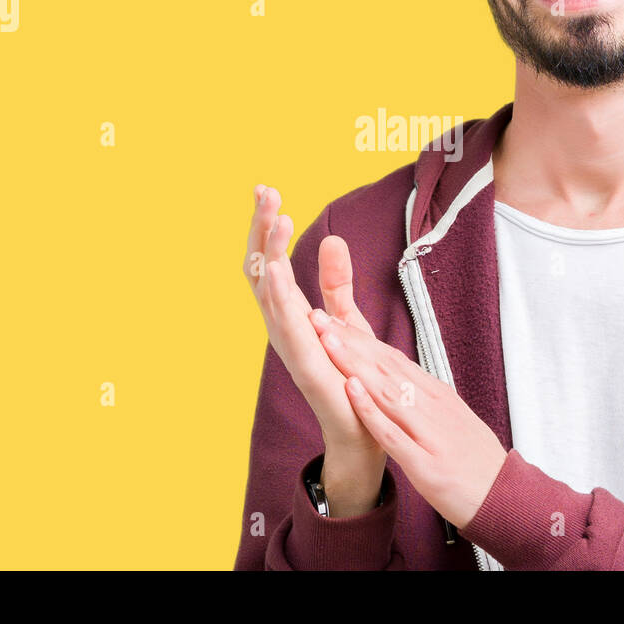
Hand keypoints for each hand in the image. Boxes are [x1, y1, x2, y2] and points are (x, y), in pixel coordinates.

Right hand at [243, 185, 385, 480]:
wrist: (362, 434)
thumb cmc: (349, 378)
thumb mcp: (345, 320)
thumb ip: (336, 282)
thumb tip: (333, 238)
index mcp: (287, 314)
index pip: (267, 262)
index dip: (264, 227)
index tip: (266, 189)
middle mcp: (280, 327)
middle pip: (261, 270)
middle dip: (261, 230)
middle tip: (268, 192)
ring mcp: (289, 347)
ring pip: (270, 293)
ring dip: (270, 254)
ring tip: (276, 218)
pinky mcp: (307, 367)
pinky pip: (289, 328)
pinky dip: (280, 298)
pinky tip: (278, 270)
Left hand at [307, 307, 508, 532]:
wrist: (506, 499)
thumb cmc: (478, 462)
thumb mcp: (453, 419)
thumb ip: (426, 399)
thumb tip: (400, 379)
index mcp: (438, 395)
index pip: (393, 358)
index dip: (361, 338)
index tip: (333, 320)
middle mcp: (433, 407)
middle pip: (385, 367)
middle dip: (350, 341)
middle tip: (318, 317)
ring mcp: (430, 434)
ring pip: (386, 391)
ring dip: (354, 364)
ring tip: (327, 342)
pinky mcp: (426, 464)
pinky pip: (393, 433)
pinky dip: (370, 410)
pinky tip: (351, 391)